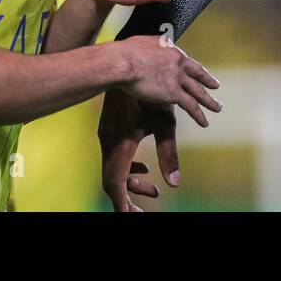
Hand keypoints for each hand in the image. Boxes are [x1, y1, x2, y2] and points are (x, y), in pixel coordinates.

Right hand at [99, 89, 180, 212]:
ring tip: (154, 186)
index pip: (116, 185)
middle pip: (113, 181)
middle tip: (155, 197)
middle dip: (132, 195)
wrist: (130, 64)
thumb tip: (175, 183)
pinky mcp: (107, 131)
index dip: (124, 204)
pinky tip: (145, 166)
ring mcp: (105, 137)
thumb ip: (169, 154)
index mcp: (120, 145)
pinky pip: (113, 159)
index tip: (136, 216)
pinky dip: (128, 169)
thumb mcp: (165, 122)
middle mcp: (108, 143)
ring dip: (132, 181)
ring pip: (113, 170)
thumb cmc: (152, 92)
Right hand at [117, 35, 221, 127]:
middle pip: (198, 74)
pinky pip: (190, 106)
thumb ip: (150, 48)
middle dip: (208, 81)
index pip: (186, 61)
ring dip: (209, 101)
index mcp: (172, 51)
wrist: (123, 62)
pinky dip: (199, 115)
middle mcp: (179, 64)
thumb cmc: (124, 53)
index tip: (200, 71)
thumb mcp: (143, 43)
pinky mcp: (173, 93)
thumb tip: (147, 50)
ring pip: (198, 92)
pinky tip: (204, 122)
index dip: (194, 68)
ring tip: (217, 108)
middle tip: (216, 86)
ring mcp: (178, 78)